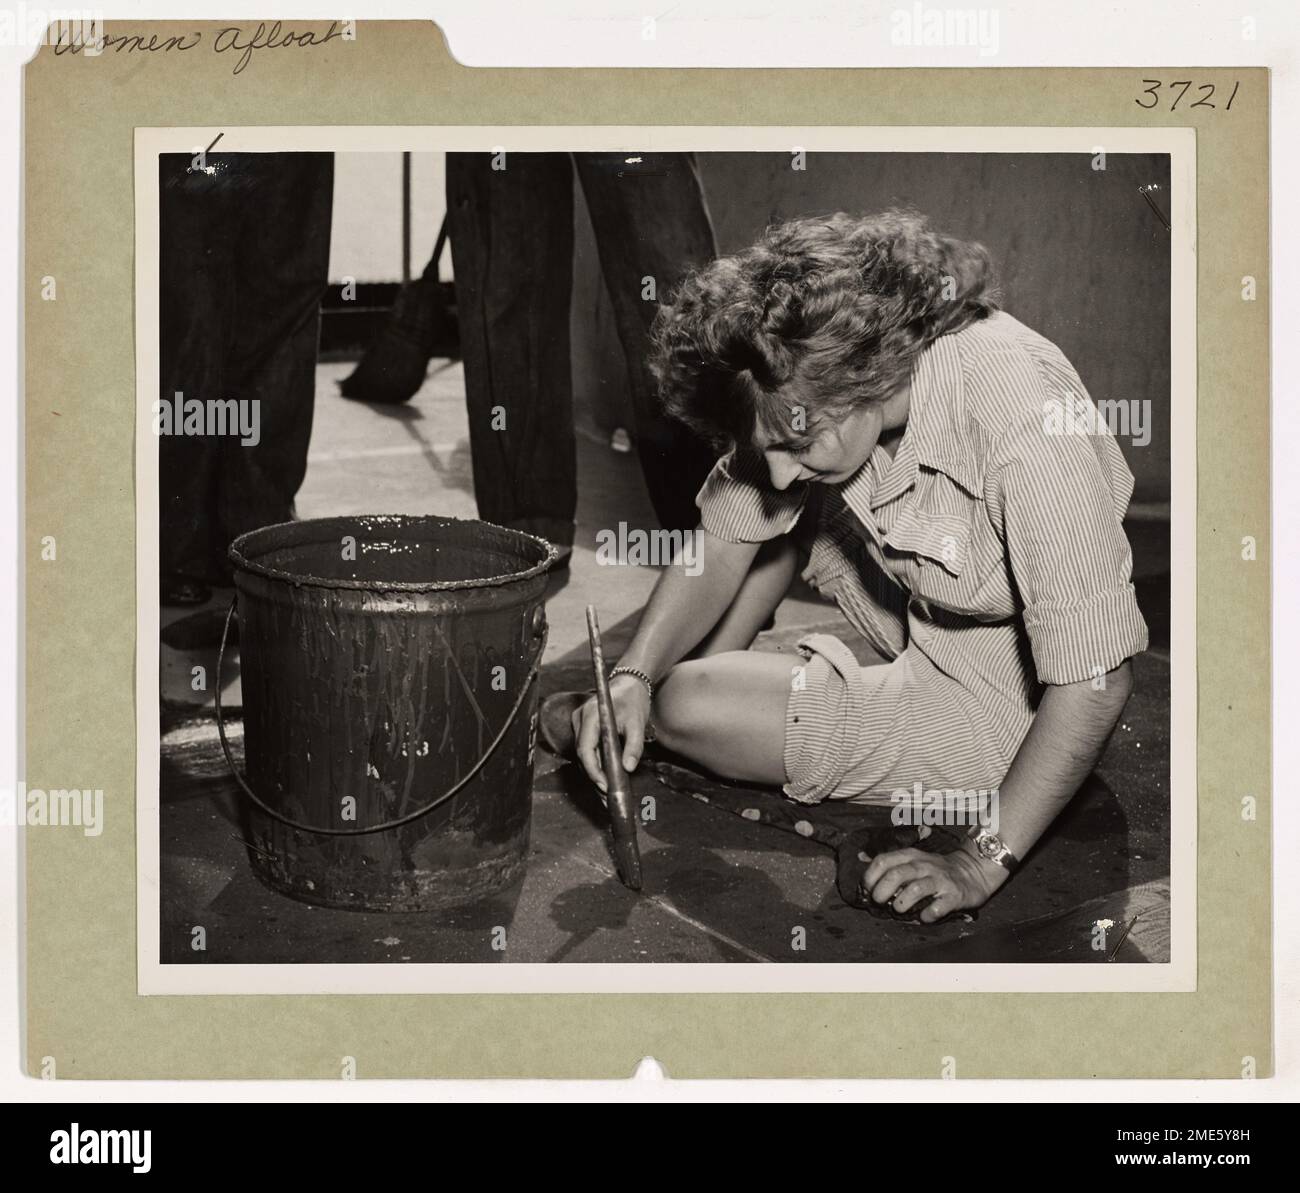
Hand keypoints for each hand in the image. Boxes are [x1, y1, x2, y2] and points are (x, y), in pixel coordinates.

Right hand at [573, 674, 652, 794]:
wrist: (629, 683)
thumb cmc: (633, 700)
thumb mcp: (638, 724)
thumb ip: (634, 747)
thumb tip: (628, 768)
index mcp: (592, 715)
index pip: (586, 749)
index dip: (593, 771)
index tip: (604, 785)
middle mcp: (580, 718)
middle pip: (583, 754)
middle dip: (594, 776)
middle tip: (607, 795)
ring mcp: (579, 722)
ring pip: (584, 753)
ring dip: (594, 771)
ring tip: (607, 789)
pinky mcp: (582, 726)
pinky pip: (586, 748)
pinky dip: (595, 762)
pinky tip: (604, 776)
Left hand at [861, 844, 1008, 921]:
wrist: (974, 871)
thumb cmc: (936, 869)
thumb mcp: (912, 858)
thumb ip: (889, 860)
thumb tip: (860, 857)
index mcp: (911, 856)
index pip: (883, 861)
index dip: (870, 876)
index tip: (868, 889)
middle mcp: (924, 865)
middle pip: (897, 874)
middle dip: (882, 890)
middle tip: (879, 902)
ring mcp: (940, 880)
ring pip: (916, 889)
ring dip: (902, 902)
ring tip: (898, 909)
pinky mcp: (954, 896)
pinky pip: (938, 907)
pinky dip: (927, 915)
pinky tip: (923, 917)